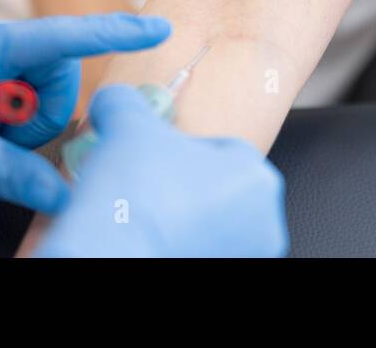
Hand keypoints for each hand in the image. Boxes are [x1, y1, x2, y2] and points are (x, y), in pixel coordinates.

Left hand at [0, 9, 169, 211]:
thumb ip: (16, 174)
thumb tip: (66, 194)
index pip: (58, 37)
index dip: (113, 34)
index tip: (157, 29)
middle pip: (52, 74)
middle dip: (37, 114)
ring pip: (39, 88)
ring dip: (20, 122)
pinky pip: (19, 92)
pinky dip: (8, 120)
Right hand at [34, 86, 288, 256]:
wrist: (111, 255)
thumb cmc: (134, 199)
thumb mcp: (127, 126)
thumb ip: (127, 103)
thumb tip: (116, 99)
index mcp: (258, 180)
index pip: (222, 148)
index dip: (181, 147)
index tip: (155, 154)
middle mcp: (263, 225)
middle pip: (220, 188)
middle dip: (184, 183)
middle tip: (148, 184)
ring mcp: (245, 257)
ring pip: (211, 224)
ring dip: (183, 216)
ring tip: (145, 214)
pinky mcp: (219, 276)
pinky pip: (200, 250)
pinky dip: (179, 244)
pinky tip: (150, 240)